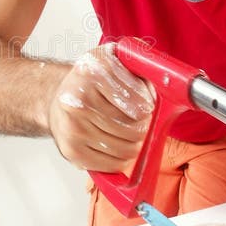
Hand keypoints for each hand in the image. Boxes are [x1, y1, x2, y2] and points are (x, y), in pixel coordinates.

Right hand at [48, 43, 154, 171]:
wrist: (56, 98)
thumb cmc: (91, 82)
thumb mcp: (115, 61)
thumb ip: (141, 67)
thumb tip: (170, 84)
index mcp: (93, 72)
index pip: (141, 105)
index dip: (148, 107)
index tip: (142, 104)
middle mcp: (79, 100)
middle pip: (135, 129)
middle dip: (143, 126)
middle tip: (135, 119)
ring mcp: (73, 128)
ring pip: (127, 149)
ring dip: (134, 143)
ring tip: (126, 131)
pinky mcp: (72, 150)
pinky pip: (112, 164)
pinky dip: (120, 158)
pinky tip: (114, 143)